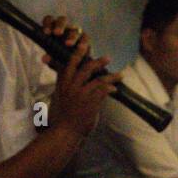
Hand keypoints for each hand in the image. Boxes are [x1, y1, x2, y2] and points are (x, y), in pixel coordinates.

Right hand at [41, 15, 115, 138]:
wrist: (64, 133)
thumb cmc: (61, 118)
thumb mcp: (58, 98)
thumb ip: (64, 86)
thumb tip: (68, 78)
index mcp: (62, 84)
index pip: (69, 63)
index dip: (78, 53)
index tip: (84, 45)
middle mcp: (71, 87)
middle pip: (86, 68)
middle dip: (98, 62)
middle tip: (107, 58)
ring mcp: (81, 94)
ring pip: (99, 79)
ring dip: (111, 76)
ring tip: (119, 75)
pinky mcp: (91, 103)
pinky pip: (104, 91)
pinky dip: (111, 88)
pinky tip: (115, 89)